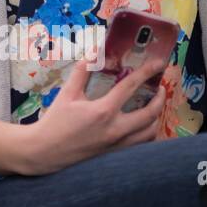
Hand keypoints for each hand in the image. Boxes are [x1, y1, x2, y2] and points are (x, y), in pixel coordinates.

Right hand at [21, 54, 167, 176]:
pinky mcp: (115, 154)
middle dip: (160, 98)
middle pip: (150, 113)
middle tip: (160, 87)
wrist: (46, 151)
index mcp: (103, 111)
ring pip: (150, 132)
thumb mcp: (67, 93)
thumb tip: (94, 53)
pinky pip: (141, 144)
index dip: (146, 72)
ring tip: (154, 106)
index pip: (130, 86)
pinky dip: (148, 133)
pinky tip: (143, 125)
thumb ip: (82, 71)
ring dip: (156, 117)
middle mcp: (116, 129)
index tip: (158, 63)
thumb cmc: (55, 120)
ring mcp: (118, 144)